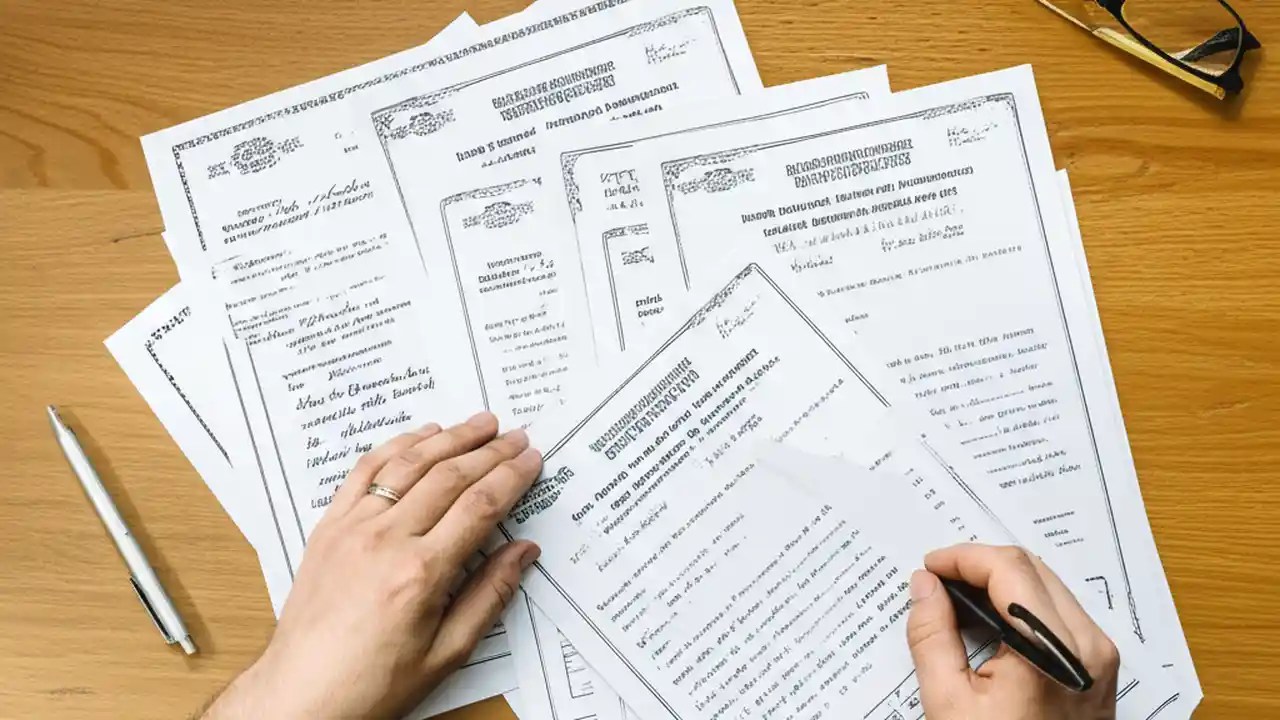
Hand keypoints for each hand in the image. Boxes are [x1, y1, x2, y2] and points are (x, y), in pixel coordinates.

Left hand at [202, 412, 541, 719]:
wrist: (302, 694)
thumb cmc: (374, 684)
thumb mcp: (447, 653)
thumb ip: (490, 595)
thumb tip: (524, 551)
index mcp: (421, 574)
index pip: (480, 506)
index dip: (512, 476)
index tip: (532, 459)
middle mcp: (386, 540)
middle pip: (450, 476)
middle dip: (490, 451)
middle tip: (517, 436)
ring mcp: (353, 528)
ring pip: (409, 464)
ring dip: (449, 437)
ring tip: (480, 424)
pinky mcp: (329, 527)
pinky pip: (365, 472)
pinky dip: (397, 447)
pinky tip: (421, 436)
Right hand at [906, 544, 1119, 719]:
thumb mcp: (948, 703)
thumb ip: (932, 636)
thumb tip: (924, 585)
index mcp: (1050, 650)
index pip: (1008, 568)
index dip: (962, 557)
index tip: (929, 567)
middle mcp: (1087, 644)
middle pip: (1031, 568)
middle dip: (980, 565)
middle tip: (939, 582)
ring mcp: (1100, 656)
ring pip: (1048, 585)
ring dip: (1002, 582)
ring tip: (960, 602)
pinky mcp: (1100, 667)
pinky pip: (1061, 612)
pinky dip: (1023, 604)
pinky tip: (991, 623)